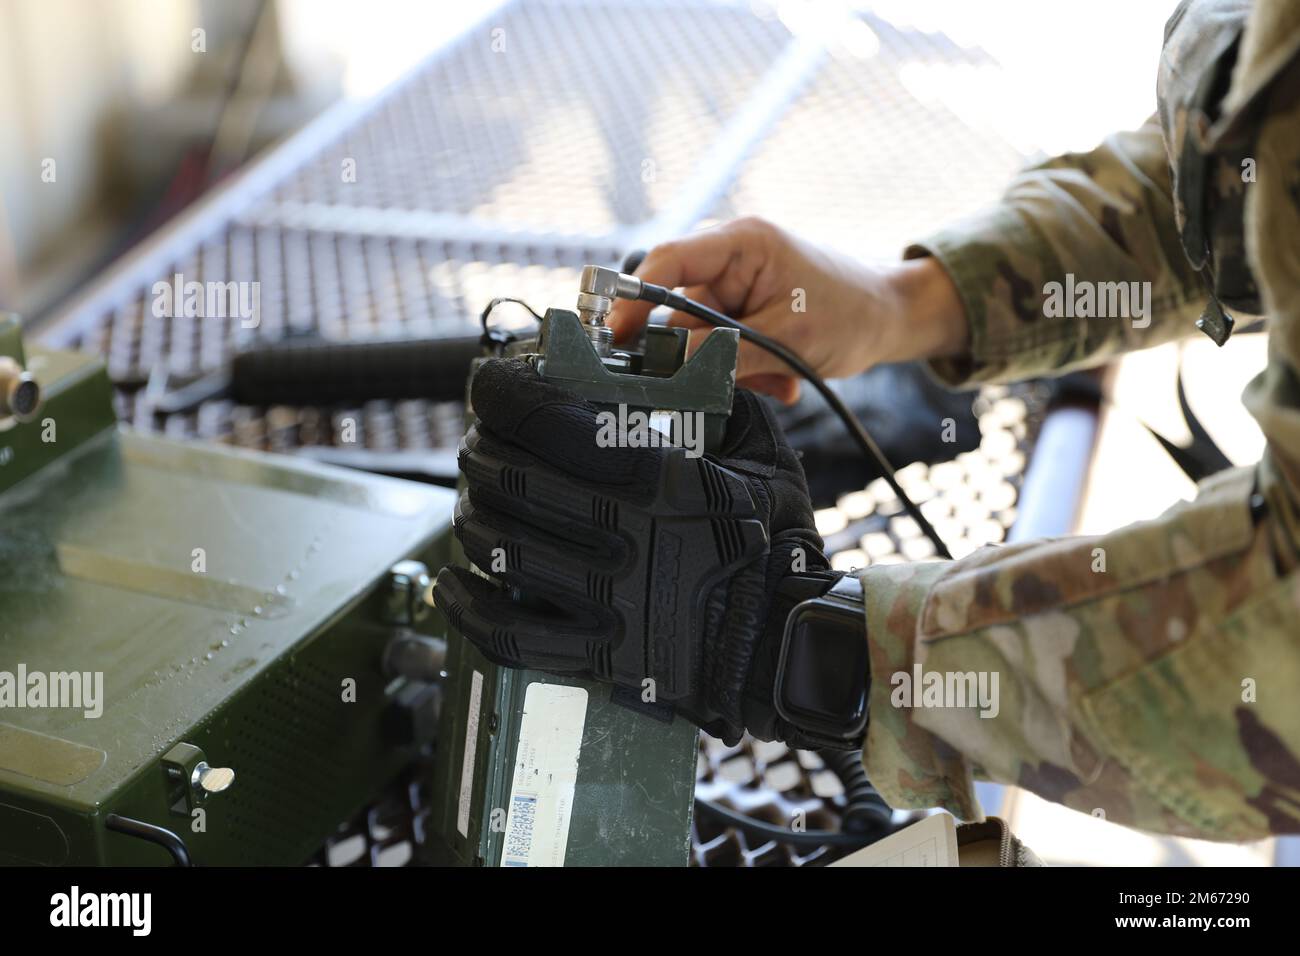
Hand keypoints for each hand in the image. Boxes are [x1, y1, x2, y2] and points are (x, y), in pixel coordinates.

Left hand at [431, 358, 846, 747]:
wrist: (791, 638)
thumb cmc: (778, 541)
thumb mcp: (763, 450)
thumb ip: (715, 399)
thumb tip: (668, 365)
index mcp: (659, 478)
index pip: (546, 420)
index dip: (500, 393)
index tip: (488, 385)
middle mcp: (624, 535)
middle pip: (507, 479)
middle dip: (480, 451)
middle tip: (481, 443)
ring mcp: (608, 600)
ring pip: (498, 546)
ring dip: (470, 513)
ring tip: (473, 499)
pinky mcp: (600, 653)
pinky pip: (507, 633)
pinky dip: (466, 606)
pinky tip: (454, 581)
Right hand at [609, 216, 968, 403]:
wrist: (890, 319)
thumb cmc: (851, 313)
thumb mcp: (787, 339)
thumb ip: (723, 354)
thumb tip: (669, 371)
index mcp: (740, 242)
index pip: (667, 260)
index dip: (635, 298)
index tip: (616, 337)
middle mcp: (728, 260)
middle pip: (677, 312)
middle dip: (702, 356)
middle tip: (733, 380)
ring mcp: (732, 289)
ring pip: (699, 341)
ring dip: (732, 371)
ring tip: (776, 378)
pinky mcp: (740, 314)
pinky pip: (720, 351)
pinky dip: (745, 372)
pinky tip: (781, 378)